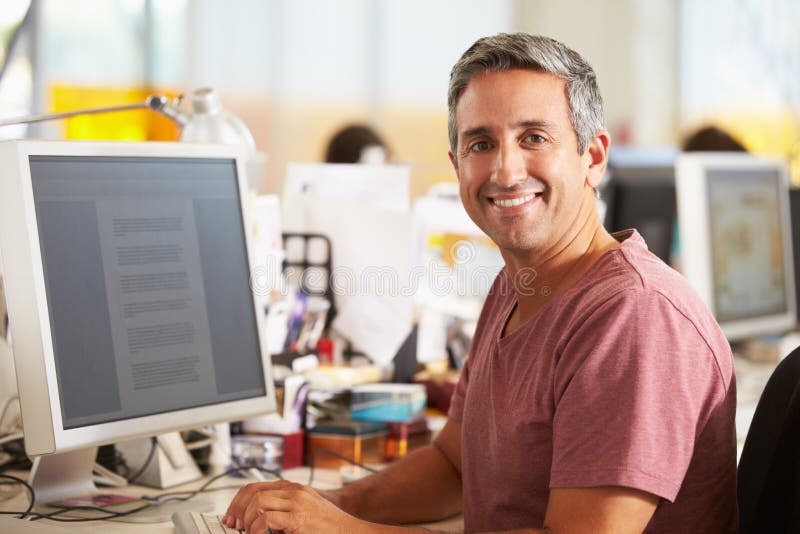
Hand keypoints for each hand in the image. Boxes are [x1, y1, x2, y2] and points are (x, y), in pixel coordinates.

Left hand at [223, 480, 365, 533]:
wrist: (350, 530)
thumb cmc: (328, 525)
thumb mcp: (302, 511)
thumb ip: (282, 510)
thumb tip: (255, 520)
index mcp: (293, 488)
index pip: (255, 486)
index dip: (238, 501)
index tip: (231, 515)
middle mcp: (293, 491)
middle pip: (253, 491)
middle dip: (237, 508)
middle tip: (233, 524)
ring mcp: (296, 503)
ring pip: (257, 502)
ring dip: (247, 519)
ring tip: (248, 531)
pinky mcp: (298, 518)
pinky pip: (267, 518)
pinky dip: (256, 527)